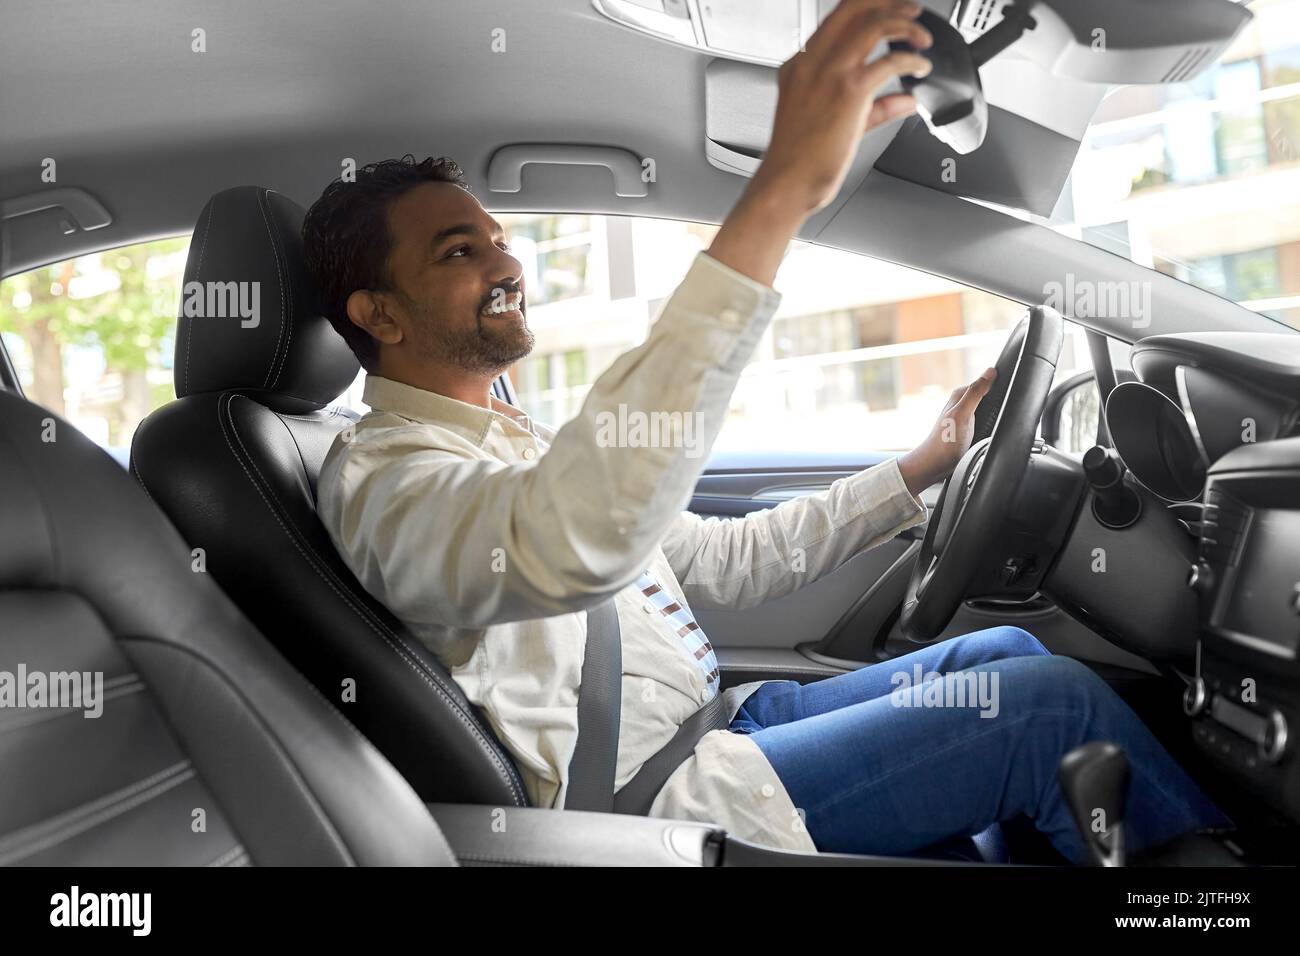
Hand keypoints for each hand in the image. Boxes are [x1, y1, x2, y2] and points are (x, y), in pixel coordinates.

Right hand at [751, 0, 932, 215]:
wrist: (786, 184)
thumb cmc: (799, 162)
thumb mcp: (833, 124)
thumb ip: (875, 108)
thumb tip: (906, 101)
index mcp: (800, 66)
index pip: (835, 20)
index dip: (867, 8)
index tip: (889, 10)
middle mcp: (811, 62)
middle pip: (853, 8)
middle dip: (887, 2)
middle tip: (910, 11)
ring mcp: (829, 73)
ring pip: (873, 23)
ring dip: (904, 24)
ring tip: (921, 36)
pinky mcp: (849, 91)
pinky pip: (890, 61)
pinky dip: (911, 60)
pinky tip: (920, 68)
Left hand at [897, 367, 996, 497]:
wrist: (936, 465)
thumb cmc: (945, 441)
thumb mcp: (962, 414)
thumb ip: (975, 393)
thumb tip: (990, 371)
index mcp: (961, 394)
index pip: (986, 380)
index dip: (999, 383)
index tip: (1012, 388)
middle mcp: (963, 403)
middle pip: (990, 395)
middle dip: (1000, 400)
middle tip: (1008, 409)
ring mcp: (966, 417)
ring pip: (990, 409)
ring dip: (997, 414)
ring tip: (1003, 420)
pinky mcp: (970, 429)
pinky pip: (987, 421)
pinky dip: (993, 424)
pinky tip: (996, 429)